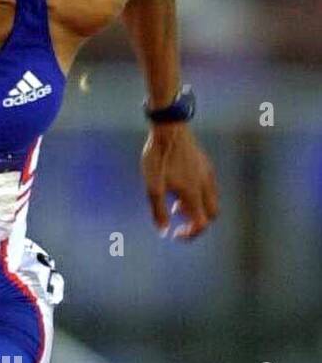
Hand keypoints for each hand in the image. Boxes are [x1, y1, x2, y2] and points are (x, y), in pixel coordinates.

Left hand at [142, 125, 218, 239]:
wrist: (168, 128)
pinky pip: (209, 188)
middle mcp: (204, 185)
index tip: (175, 233)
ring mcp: (207, 174)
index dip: (190, 234)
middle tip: (178, 221)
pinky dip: (198, 196)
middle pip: (211, 215)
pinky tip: (180, 188)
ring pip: (211, 201)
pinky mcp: (206, 165)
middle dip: (196, 223)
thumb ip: (158, 211)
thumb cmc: (158, 157)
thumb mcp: (152, 187)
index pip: (201, 224)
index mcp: (192, 193)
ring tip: (175, 204)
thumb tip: (163, 232)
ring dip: (197, 209)